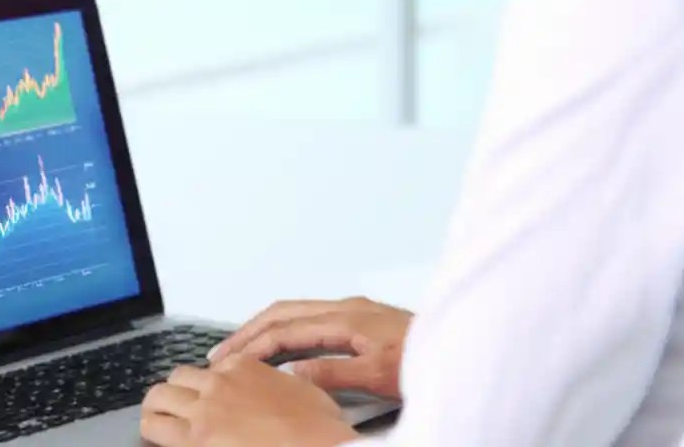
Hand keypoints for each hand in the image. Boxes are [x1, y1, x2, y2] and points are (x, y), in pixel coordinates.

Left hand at [141, 355, 357, 446]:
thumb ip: (277, 381)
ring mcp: (203, 410)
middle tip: (176, 409)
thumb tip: (273, 385)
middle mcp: (218, 383)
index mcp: (243, 367)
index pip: (209, 369)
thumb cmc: (319, 429)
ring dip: (158, 410)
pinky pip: (155, 430)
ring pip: (157, 399)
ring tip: (160, 424)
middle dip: (174, 394)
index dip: (207, 387)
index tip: (209, 400)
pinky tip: (159, 440)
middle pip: (176, 378)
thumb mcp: (303, 389)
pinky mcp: (193, 439)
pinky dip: (155, 433)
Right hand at [212, 297, 411, 399]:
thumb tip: (292, 372)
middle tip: (223, 351)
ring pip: (296, 310)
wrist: (460, 347)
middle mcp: (347, 307)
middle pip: (283, 311)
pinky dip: (287, 326)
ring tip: (243, 345)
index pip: (285, 329)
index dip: (254, 345)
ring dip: (266, 326)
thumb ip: (332, 372)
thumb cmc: (424, 361)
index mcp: (346, 319)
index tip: (231, 360)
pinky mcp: (362, 317)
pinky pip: (311, 315)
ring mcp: (355, 309)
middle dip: (249, 330)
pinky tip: (284, 341)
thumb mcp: (376, 376)